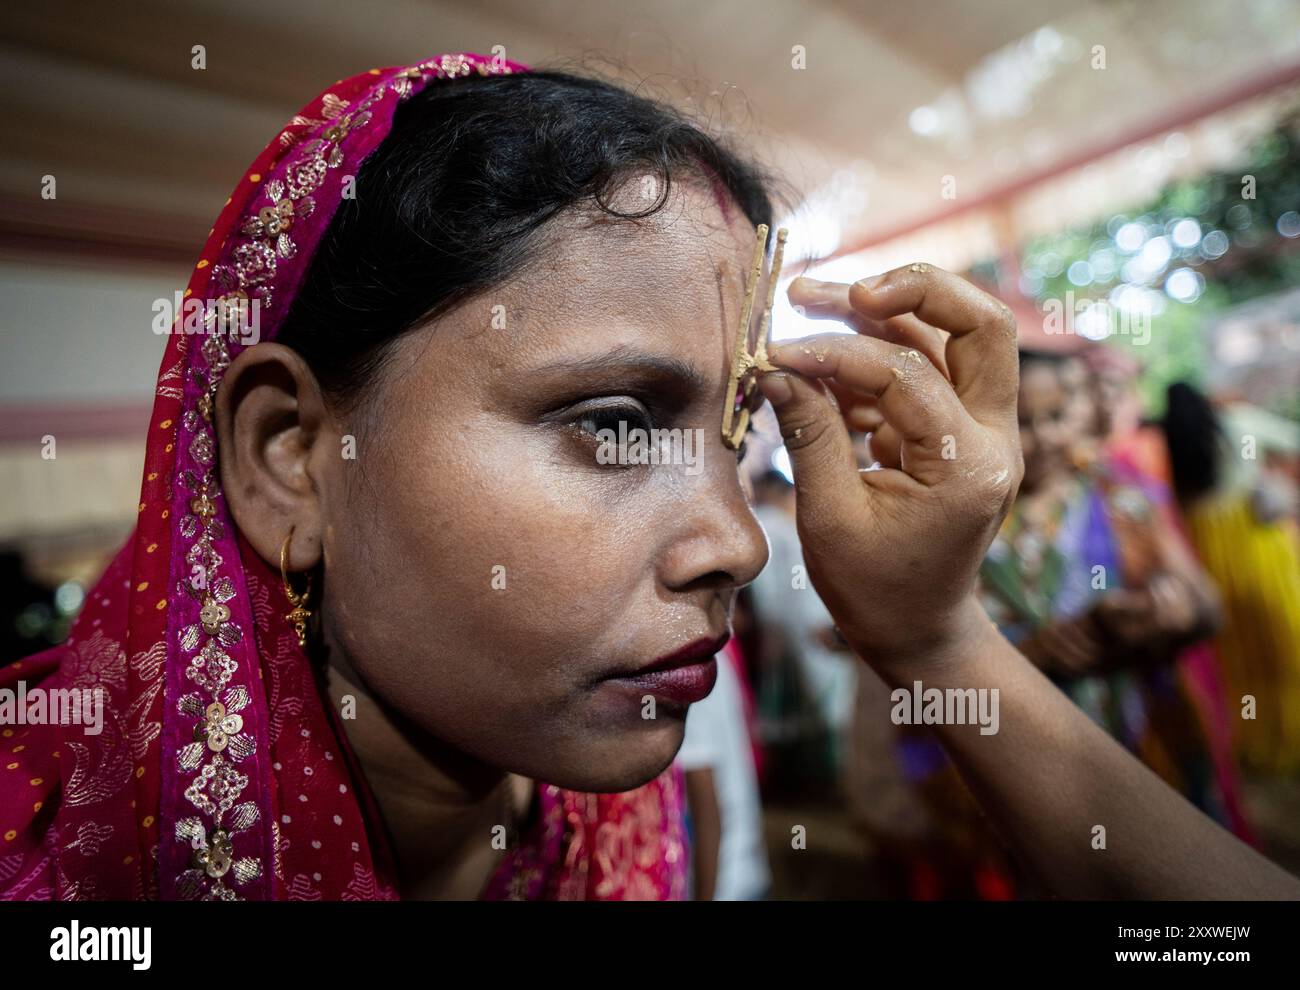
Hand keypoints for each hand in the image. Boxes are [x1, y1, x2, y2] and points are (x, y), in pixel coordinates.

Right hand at [758, 264, 1022, 673]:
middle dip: (914, 289)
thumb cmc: (873, 589)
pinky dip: (875, 356)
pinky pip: (927, 368)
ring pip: (957, 335)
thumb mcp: (830, 518)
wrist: (918, 631)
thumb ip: (810, 434)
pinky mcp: (961, 429)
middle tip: (841, 289)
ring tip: (810, 300)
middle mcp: (996, 438)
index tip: (774, 352)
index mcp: (970, 468)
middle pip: (983, 323)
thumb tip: (775, 367)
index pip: (907, 374)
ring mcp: (986, 430)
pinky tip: (819, 367)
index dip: (835, 353)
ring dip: (888, 312)